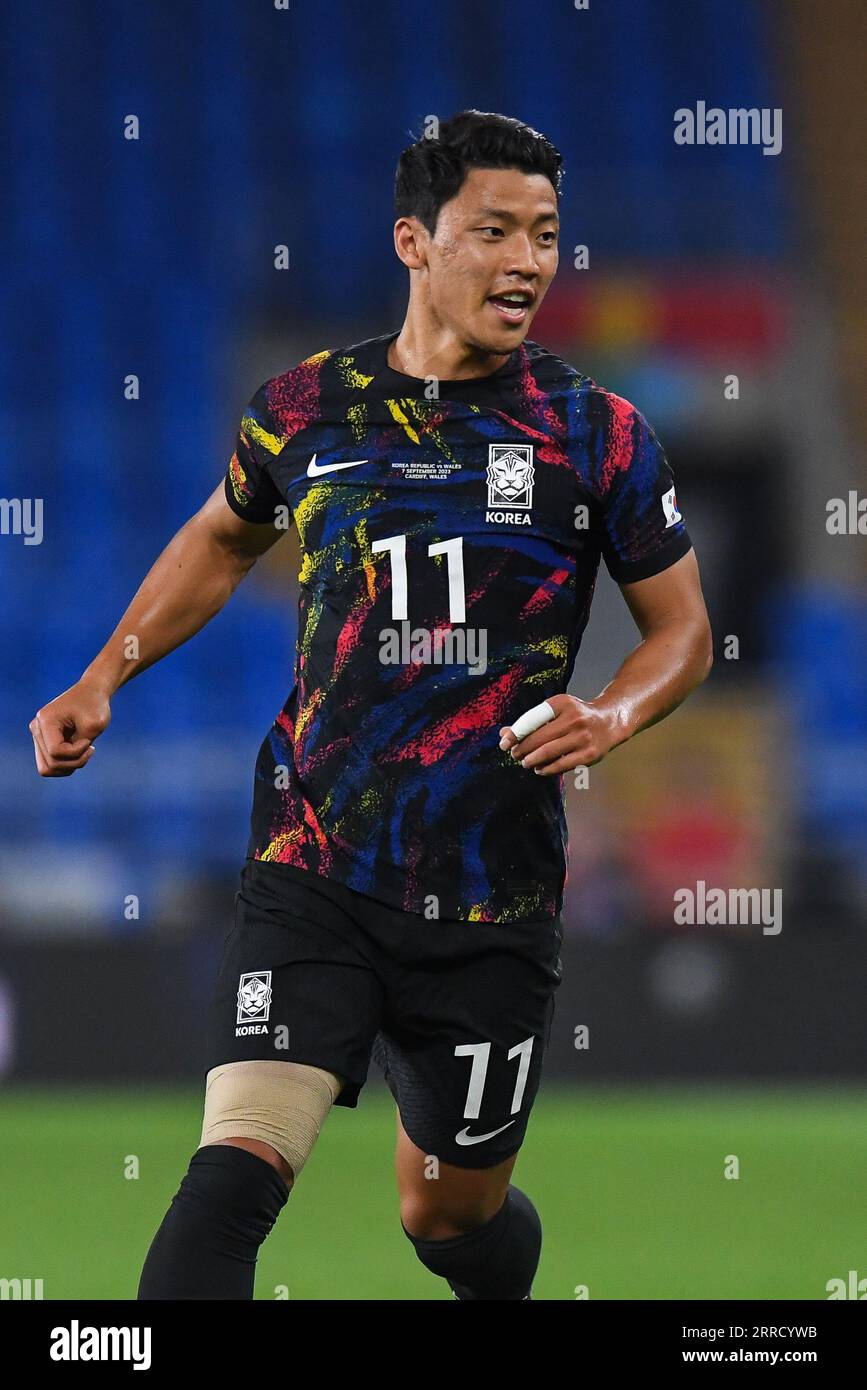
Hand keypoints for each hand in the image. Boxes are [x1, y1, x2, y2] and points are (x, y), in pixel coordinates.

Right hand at [29, 679, 111, 776]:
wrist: (92, 691)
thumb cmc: (95, 705)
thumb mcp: (95, 726)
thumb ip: (79, 748)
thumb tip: (60, 766)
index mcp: (46, 720)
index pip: (56, 752)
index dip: (77, 752)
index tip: (90, 740)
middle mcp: (37, 728)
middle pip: (50, 764)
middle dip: (74, 762)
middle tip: (91, 749)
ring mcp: (38, 735)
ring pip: (47, 768)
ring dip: (70, 766)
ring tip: (85, 751)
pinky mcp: (44, 741)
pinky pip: (51, 765)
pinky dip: (67, 764)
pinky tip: (80, 752)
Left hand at [498, 694, 622, 775]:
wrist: (609, 722)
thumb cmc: (575, 717)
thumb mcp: (555, 712)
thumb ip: (530, 722)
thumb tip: (503, 734)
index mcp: (562, 703)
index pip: (532, 719)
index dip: (515, 733)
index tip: (503, 743)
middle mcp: (574, 719)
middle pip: (539, 737)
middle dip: (521, 749)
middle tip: (514, 754)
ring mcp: (582, 737)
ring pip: (549, 752)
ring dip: (532, 760)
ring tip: (524, 762)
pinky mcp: (588, 755)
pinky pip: (561, 765)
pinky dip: (546, 769)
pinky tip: (539, 768)